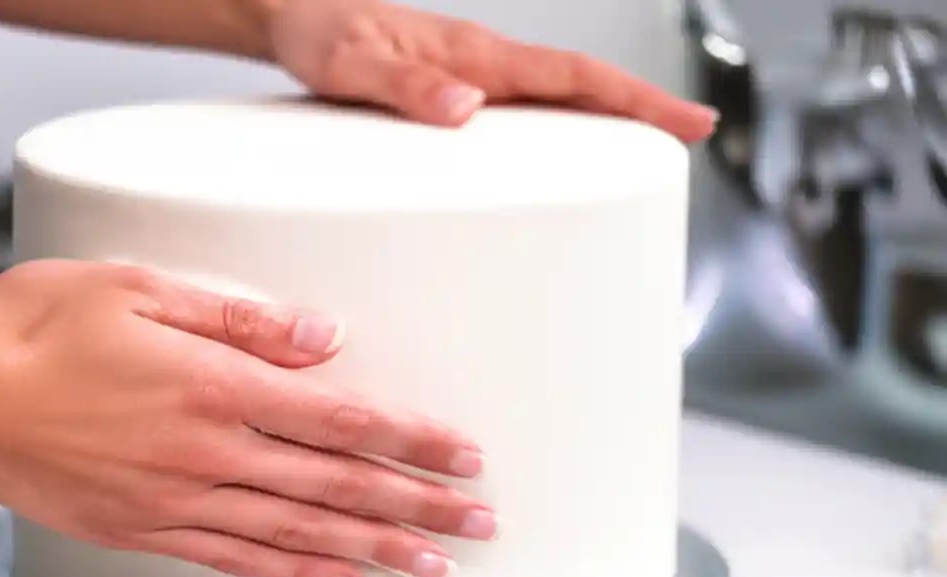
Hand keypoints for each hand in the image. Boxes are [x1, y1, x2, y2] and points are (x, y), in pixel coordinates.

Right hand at [0, 260, 494, 576]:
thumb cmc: (36, 329)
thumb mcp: (139, 289)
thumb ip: (239, 318)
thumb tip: (321, 336)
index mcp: (213, 385)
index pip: (340, 419)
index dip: (411, 440)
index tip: (463, 454)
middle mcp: (207, 451)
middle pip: (336, 484)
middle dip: (417, 502)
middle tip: (480, 520)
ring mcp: (178, 500)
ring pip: (299, 531)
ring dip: (375, 547)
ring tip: (435, 562)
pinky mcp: (147, 530)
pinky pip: (238, 559)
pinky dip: (297, 573)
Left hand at [268, 0, 716, 141]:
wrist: (290, 16)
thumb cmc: (316, 35)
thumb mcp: (348, 66)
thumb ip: (403, 84)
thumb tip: (468, 107)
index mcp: (471, 53)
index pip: (569, 75)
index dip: (632, 98)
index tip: (685, 122)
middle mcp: (480, 60)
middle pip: (579, 84)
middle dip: (639, 110)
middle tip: (689, 140)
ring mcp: (471, 72)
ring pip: (555, 95)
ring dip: (604, 119)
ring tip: (644, 156)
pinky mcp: (454, 86)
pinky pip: (521, 107)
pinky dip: (559, 124)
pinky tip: (563, 154)